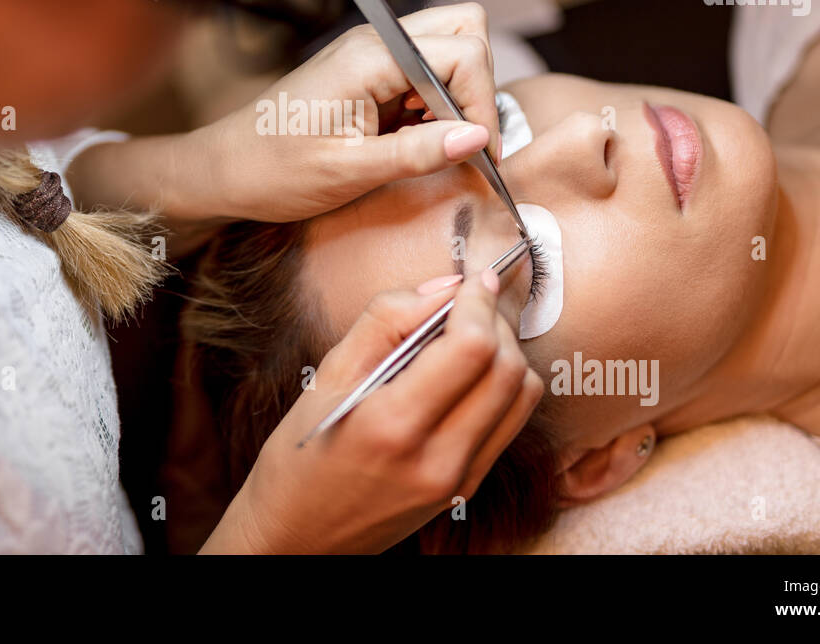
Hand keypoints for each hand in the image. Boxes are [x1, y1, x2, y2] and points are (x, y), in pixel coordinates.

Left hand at [185, 2, 501, 222]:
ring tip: (434, 141)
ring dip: (457, 93)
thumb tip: (478, 138)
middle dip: (478, 85)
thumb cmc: (274, 169)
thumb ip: (419, 153)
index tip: (479, 150)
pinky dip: (436, 101)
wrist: (226, 168)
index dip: (481, 103)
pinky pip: (425, 70)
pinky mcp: (369, 70)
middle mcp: (375, 42)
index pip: (463, 53)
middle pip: (465, 30)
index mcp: (370, 57)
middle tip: (462, 138)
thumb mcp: (350, 171)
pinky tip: (414, 137)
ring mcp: (372, 52)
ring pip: (449, 46)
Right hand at [200, 269, 543, 553]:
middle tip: (470, 301)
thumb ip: (385, 322)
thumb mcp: (325, 378)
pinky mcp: (466, 489)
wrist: (297, 540)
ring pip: (522, 396)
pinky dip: (500, 387)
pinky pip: (509, 424)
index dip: (478, 302)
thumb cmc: (299, 460)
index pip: (472, 348)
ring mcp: (458, 480)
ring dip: (505, 353)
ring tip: (469, 335)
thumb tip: (443, 288)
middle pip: (508, 369)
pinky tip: (466, 375)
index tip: (471, 280)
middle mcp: (436, 459)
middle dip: (496, 321)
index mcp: (392, 425)